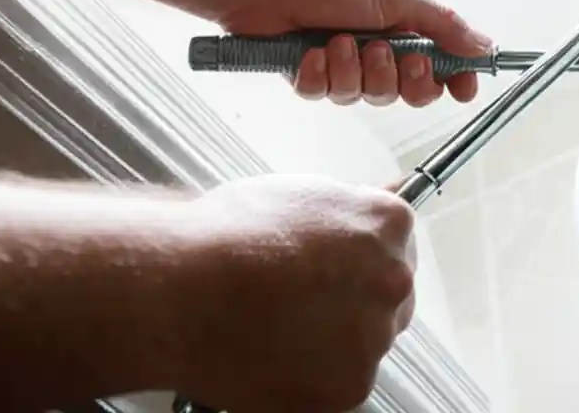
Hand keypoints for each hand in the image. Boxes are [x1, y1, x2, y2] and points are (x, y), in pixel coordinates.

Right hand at [175, 174, 415, 412]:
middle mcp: (393, 279)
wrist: (182, 288)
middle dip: (355, 300)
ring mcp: (374, 335)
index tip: (335, 269)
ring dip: (334, 341)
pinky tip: (276, 356)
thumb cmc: (227, 235)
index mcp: (388, 225)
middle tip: (303, 303)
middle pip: (391, 296)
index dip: (359, 260)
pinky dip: (313, 378)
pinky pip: (341, 384)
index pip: (396, 246)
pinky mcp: (350, 385)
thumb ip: (348, 209)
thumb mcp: (299, 194)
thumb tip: (372, 210)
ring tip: (278, 329)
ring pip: (365, 343)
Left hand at [214, 0, 490, 106]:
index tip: (462, 90)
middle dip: (397, 77)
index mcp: (404, 17)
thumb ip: (442, 24)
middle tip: (385, 54)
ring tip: (336, 42)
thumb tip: (484, 45)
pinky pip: (327, 96)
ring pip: (367, 96)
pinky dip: (319, 76)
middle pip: (409, 89)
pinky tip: (309, 53)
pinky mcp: (311, 73)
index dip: (454, 78)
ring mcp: (344, 59)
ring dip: (353, 72)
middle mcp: (378, 40)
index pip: (443, 59)